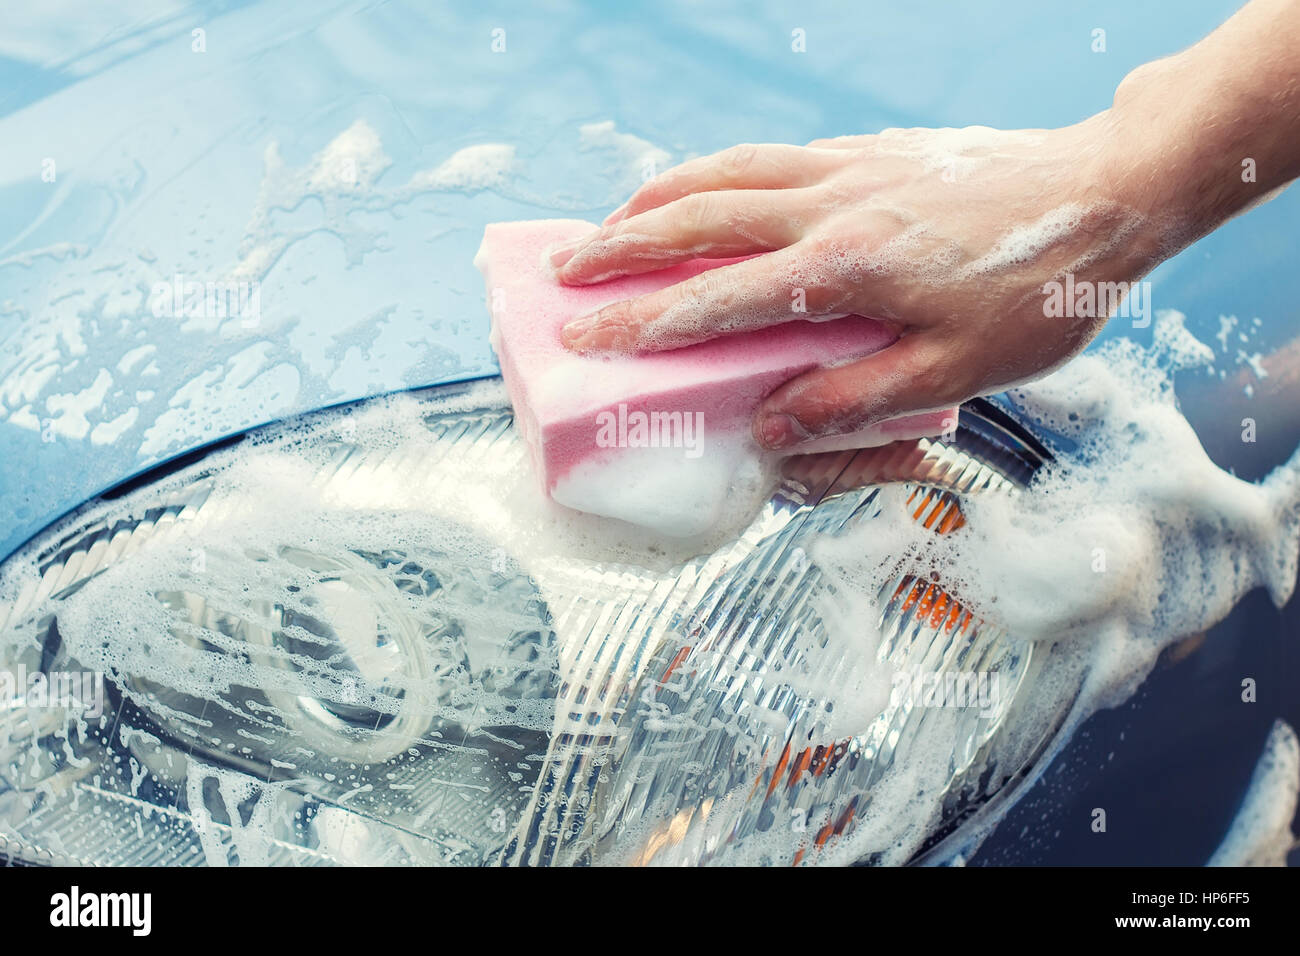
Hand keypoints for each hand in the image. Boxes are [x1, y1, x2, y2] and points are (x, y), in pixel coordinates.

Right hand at [551, 118, 1162, 448]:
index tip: (585, 336)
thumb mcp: (959, 369)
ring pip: (723, 172)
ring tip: (609, 223)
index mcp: (844, 269)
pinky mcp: (869, 150)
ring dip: (655, 198)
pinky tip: (703, 190)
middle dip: (619, 246)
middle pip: (696, 218)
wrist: (1111, 191)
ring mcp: (847, 167)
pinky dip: (712, 173)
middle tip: (563, 270)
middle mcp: (830, 206)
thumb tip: (772, 425)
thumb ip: (857, 397)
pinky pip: (766, 155)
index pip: (716, 299)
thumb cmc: (1040, 290)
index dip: (643, 322)